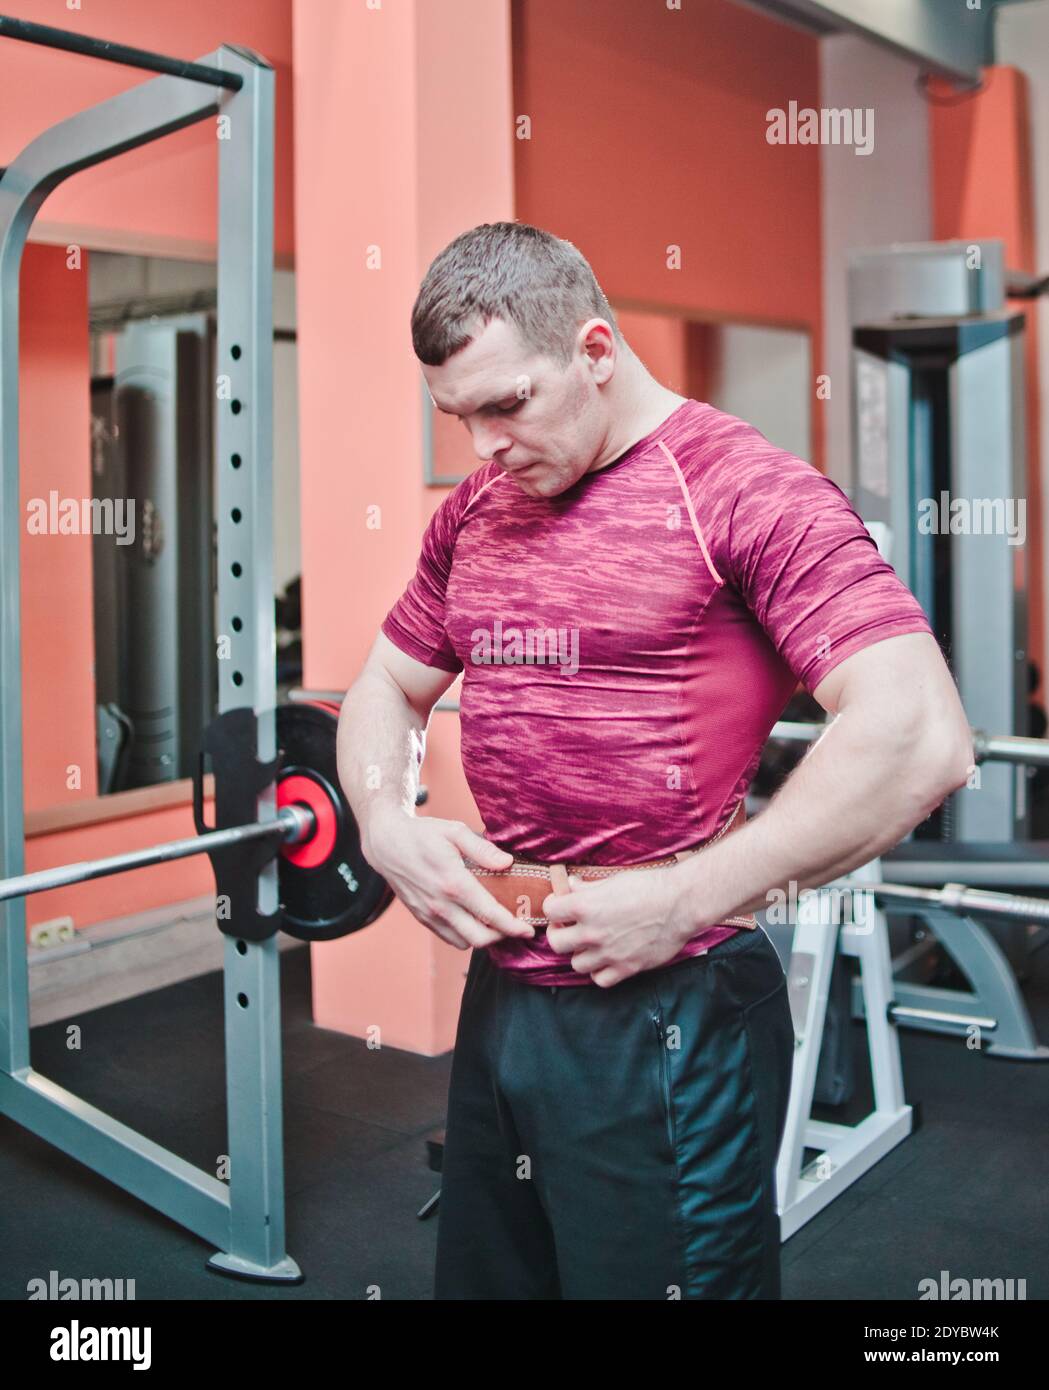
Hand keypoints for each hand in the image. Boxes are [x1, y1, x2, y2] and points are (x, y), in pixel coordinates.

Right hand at [362, 809, 534, 950]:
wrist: (386, 844)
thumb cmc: (422, 834)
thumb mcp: (454, 831)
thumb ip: (482, 848)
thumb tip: (507, 863)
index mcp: (454, 883)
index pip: (490, 914)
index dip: (514, 926)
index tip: (529, 930)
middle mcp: (441, 904)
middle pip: (480, 938)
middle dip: (503, 937)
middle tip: (515, 925)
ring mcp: (429, 914)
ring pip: (464, 942)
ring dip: (483, 938)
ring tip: (495, 922)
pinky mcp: (422, 918)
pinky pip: (449, 938)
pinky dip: (465, 935)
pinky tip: (473, 920)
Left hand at [542, 866, 695, 987]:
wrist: (680, 903)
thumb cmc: (649, 886)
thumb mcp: (613, 880)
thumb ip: (587, 887)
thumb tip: (571, 886)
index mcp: (585, 907)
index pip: (549, 911)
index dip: (554, 906)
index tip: (560, 906)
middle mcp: (592, 933)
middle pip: (556, 942)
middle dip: (559, 933)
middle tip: (569, 927)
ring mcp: (608, 954)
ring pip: (576, 964)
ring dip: (580, 953)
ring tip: (590, 944)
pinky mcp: (626, 968)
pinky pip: (600, 979)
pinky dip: (599, 971)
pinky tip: (605, 959)